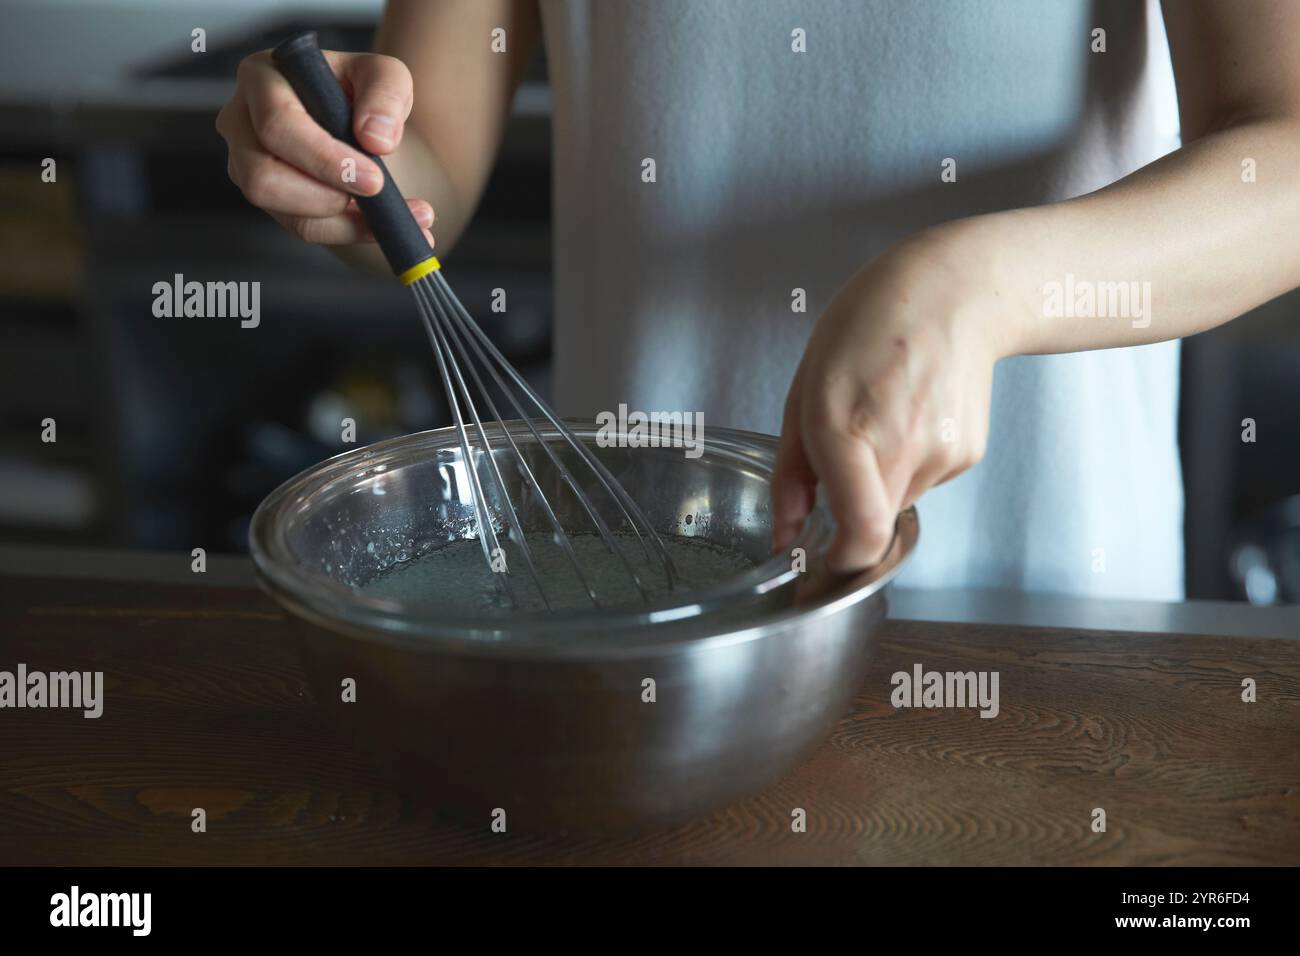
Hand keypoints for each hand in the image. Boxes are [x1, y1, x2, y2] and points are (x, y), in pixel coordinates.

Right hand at [216, 49, 433, 246]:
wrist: (362, 125)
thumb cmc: (363, 94)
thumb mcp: (386, 77)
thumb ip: (386, 94)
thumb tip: (375, 139)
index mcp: (263, 77)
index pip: (278, 124)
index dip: (323, 158)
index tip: (373, 178)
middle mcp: (241, 122)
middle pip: (262, 177)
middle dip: (325, 196)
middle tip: (377, 195)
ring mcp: (246, 163)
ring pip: (284, 212)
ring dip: (341, 220)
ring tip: (388, 214)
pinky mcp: (268, 198)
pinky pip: (303, 227)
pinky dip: (347, 230)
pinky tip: (381, 226)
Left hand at [772, 226, 1023, 571]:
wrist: (955, 292)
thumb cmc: (868, 326)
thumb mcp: (804, 391)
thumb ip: (791, 473)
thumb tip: (785, 535)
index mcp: (847, 428)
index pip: (861, 532)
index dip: (840, 567)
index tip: (818, 574)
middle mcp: (901, 447)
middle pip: (871, 527)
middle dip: (846, 520)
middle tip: (834, 479)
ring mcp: (941, 454)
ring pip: (895, 505)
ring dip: (875, 485)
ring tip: (875, 421)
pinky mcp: (966, 454)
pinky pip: (922, 483)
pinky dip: (905, 466)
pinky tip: (905, 416)